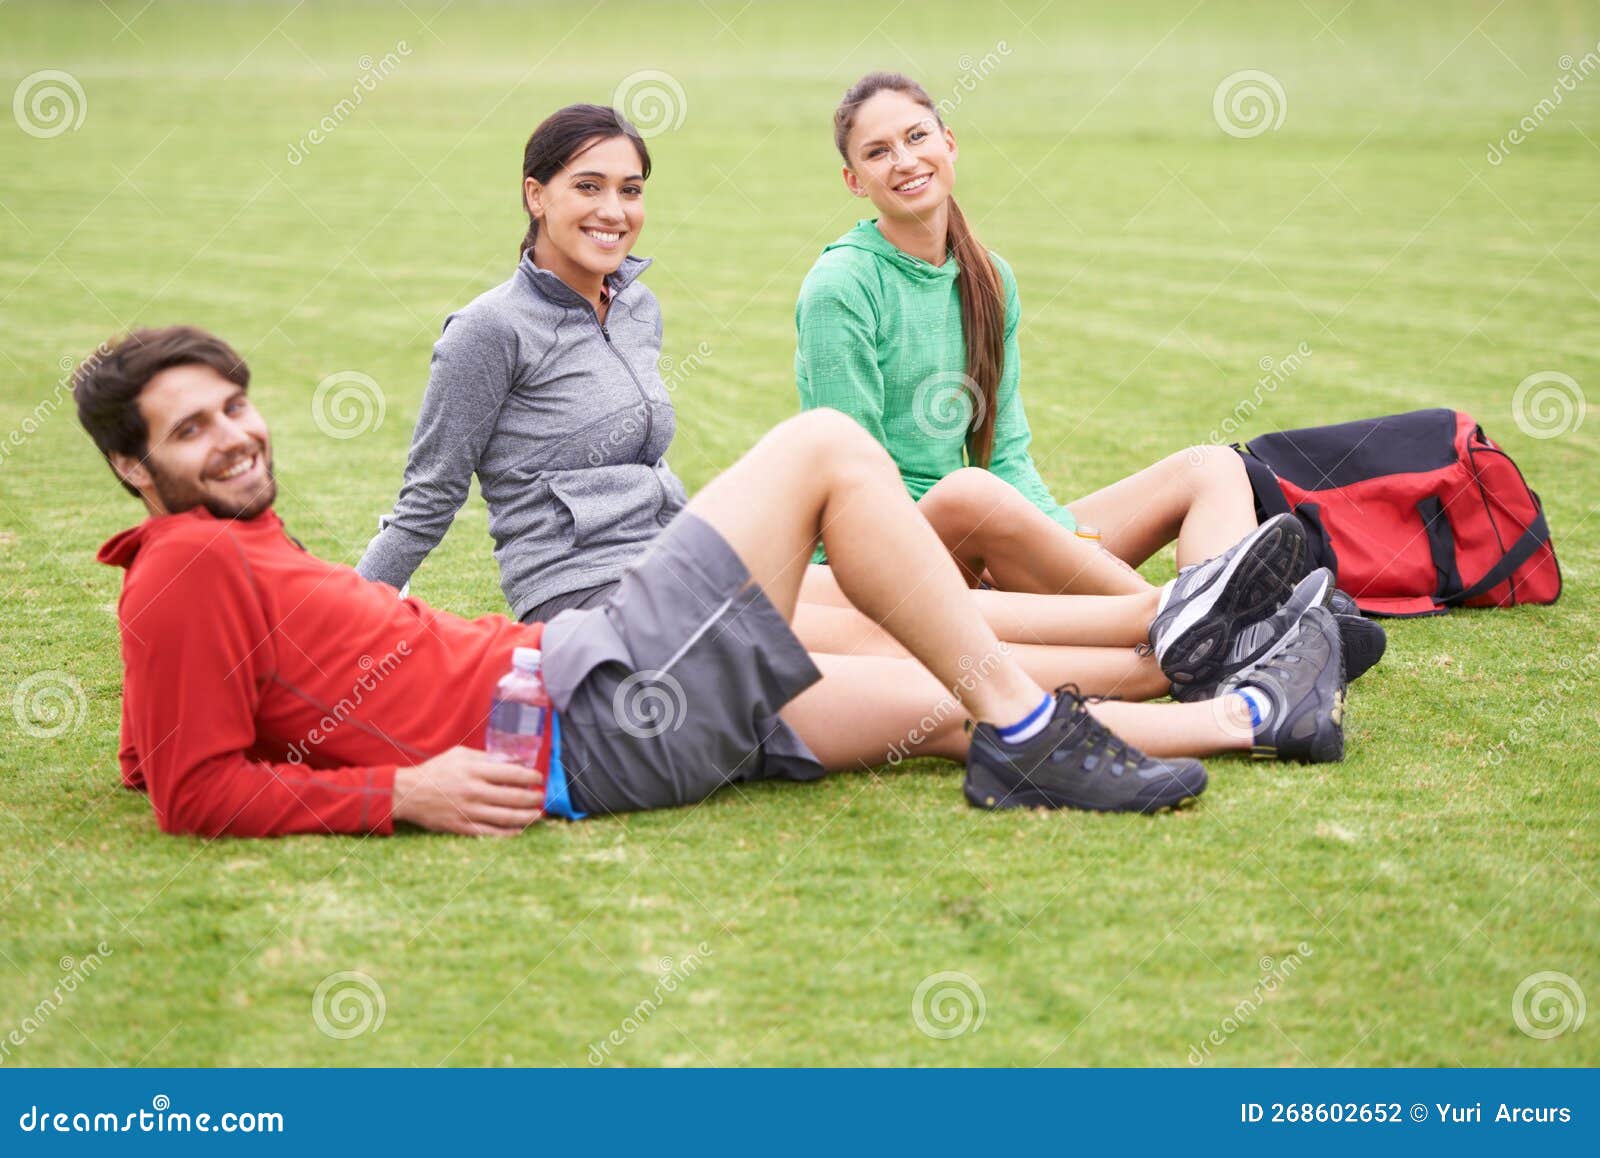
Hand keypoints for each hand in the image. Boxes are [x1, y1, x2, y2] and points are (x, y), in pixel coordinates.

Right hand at [392, 746, 544, 835]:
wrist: (408, 793)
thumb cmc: (437, 770)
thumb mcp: (461, 755)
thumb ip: (488, 757)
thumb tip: (516, 760)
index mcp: (473, 770)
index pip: (511, 773)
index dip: (530, 777)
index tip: (539, 778)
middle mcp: (472, 791)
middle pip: (512, 797)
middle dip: (532, 797)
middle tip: (541, 796)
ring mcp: (467, 811)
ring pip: (505, 817)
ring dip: (526, 816)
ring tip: (538, 814)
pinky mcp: (461, 826)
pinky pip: (490, 832)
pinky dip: (507, 833)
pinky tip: (520, 829)